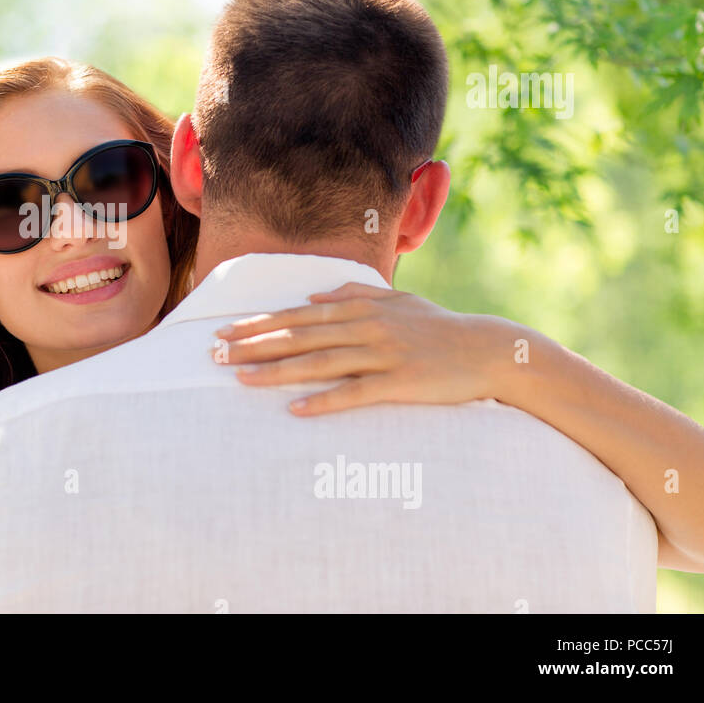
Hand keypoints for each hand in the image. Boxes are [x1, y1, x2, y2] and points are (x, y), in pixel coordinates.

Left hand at [212, 282, 518, 415]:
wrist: (489, 350)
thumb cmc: (438, 327)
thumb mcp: (398, 301)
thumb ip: (356, 293)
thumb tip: (315, 293)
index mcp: (361, 308)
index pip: (297, 316)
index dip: (258, 324)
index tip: (223, 333)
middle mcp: (366, 326)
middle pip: (299, 336)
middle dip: (253, 345)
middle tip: (215, 356)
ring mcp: (383, 353)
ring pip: (319, 362)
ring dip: (277, 372)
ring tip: (241, 380)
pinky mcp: (401, 382)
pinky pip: (356, 393)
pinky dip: (325, 401)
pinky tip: (296, 410)